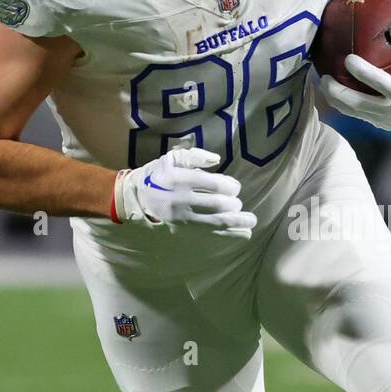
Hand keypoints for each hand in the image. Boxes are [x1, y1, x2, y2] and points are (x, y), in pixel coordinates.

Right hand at [113, 148, 256, 237]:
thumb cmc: (159, 174)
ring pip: (216, 221)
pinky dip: (229, 234)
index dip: (228, 185)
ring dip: (237, 222)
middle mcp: (181, 200)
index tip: (235, 187)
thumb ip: (194, 156)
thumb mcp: (172, 158)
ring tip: (252, 221)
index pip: (210, 183)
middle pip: (216, 204)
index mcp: (178, 179)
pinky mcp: (184, 229)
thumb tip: (216, 159)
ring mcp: (183, 217)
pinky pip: (211, 233)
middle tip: (238, 202)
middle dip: (233, 204)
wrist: (138, 197)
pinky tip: (243, 233)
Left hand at [319, 23, 390, 131]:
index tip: (348, 59)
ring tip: (323, 83)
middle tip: (325, 76)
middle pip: (359, 105)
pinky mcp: (380, 125)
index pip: (381, 84)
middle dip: (338, 93)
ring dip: (336, 100)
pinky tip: (333, 89)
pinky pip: (357, 114)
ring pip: (353, 113)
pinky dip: (343, 103)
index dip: (364, 73)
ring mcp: (385, 122)